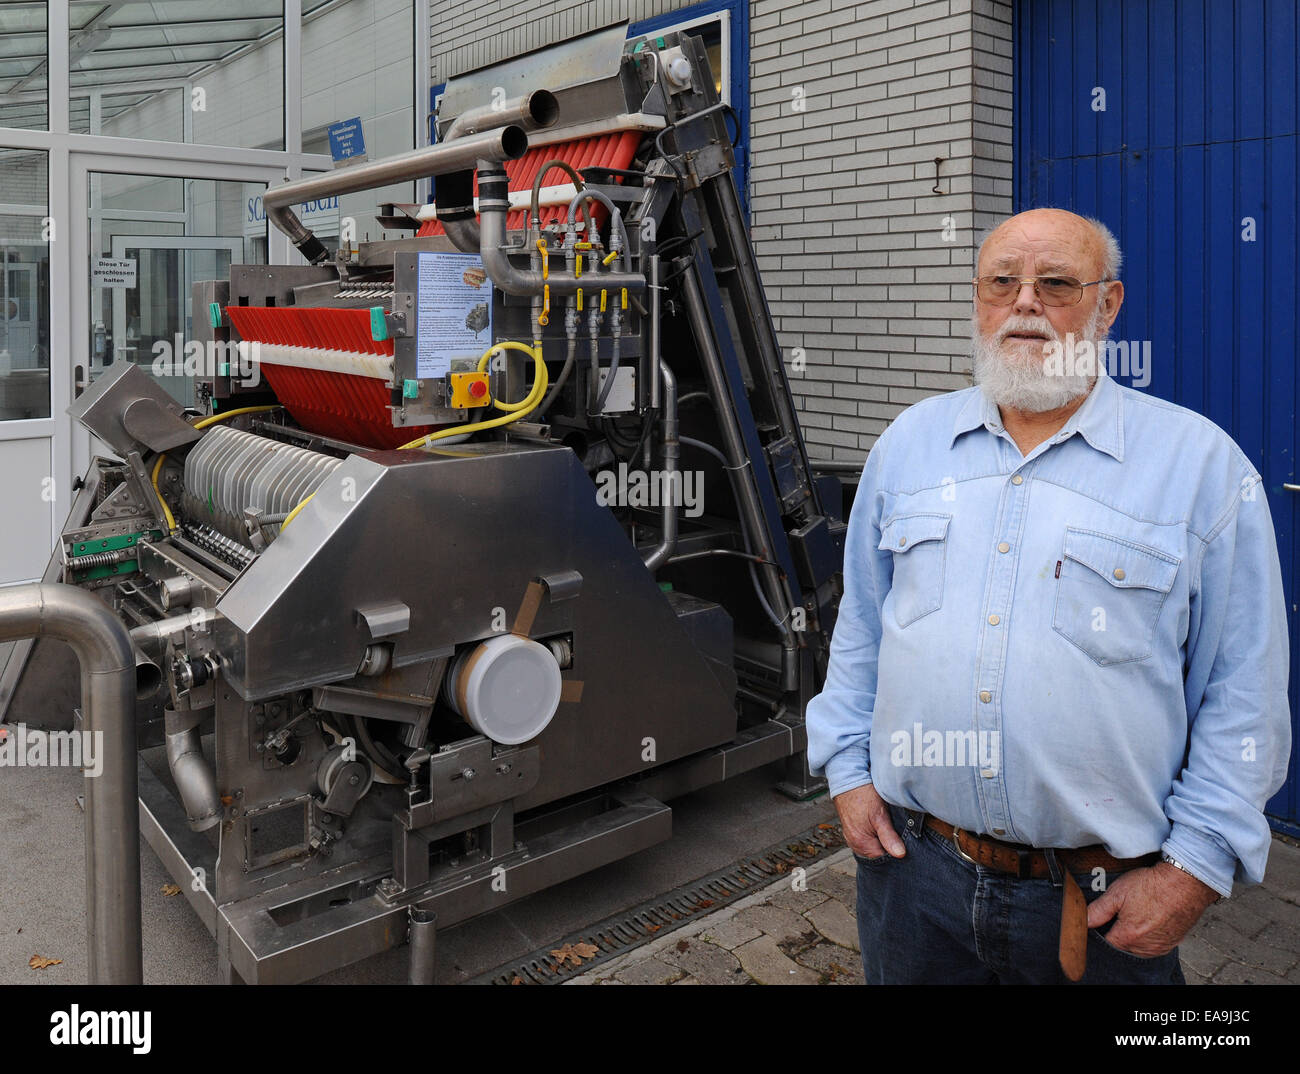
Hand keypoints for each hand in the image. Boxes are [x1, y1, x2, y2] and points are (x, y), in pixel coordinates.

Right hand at [833, 783, 905, 859]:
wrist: (847, 779)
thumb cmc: (863, 796)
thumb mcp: (880, 816)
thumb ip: (889, 837)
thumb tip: (900, 855)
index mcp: (861, 843)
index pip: (885, 855)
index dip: (894, 845)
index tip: (898, 833)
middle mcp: (854, 843)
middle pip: (878, 851)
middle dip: (887, 841)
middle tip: (890, 824)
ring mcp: (851, 837)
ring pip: (873, 843)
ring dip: (880, 835)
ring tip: (882, 820)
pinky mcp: (851, 830)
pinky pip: (866, 837)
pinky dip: (872, 831)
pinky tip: (874, 820)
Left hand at [1085, 862, 1219, 956]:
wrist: (1184, 883)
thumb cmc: (1151, 885)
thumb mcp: (1117, 893)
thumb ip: (1098, 911)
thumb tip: (1084, 922)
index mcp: (1128, 937)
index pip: (1106, 943)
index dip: (1101, 930)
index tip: (1101, 920)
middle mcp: (1145, 947)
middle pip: (1122, 946)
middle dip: (1118, 933)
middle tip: (1121, 913)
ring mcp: (1160, 946)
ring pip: (1138, 947)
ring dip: (1134, 935)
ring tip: (1136, 914)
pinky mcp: (1172, 942)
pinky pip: (1154, 945)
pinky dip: (1149, 935)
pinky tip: (1149, 919)